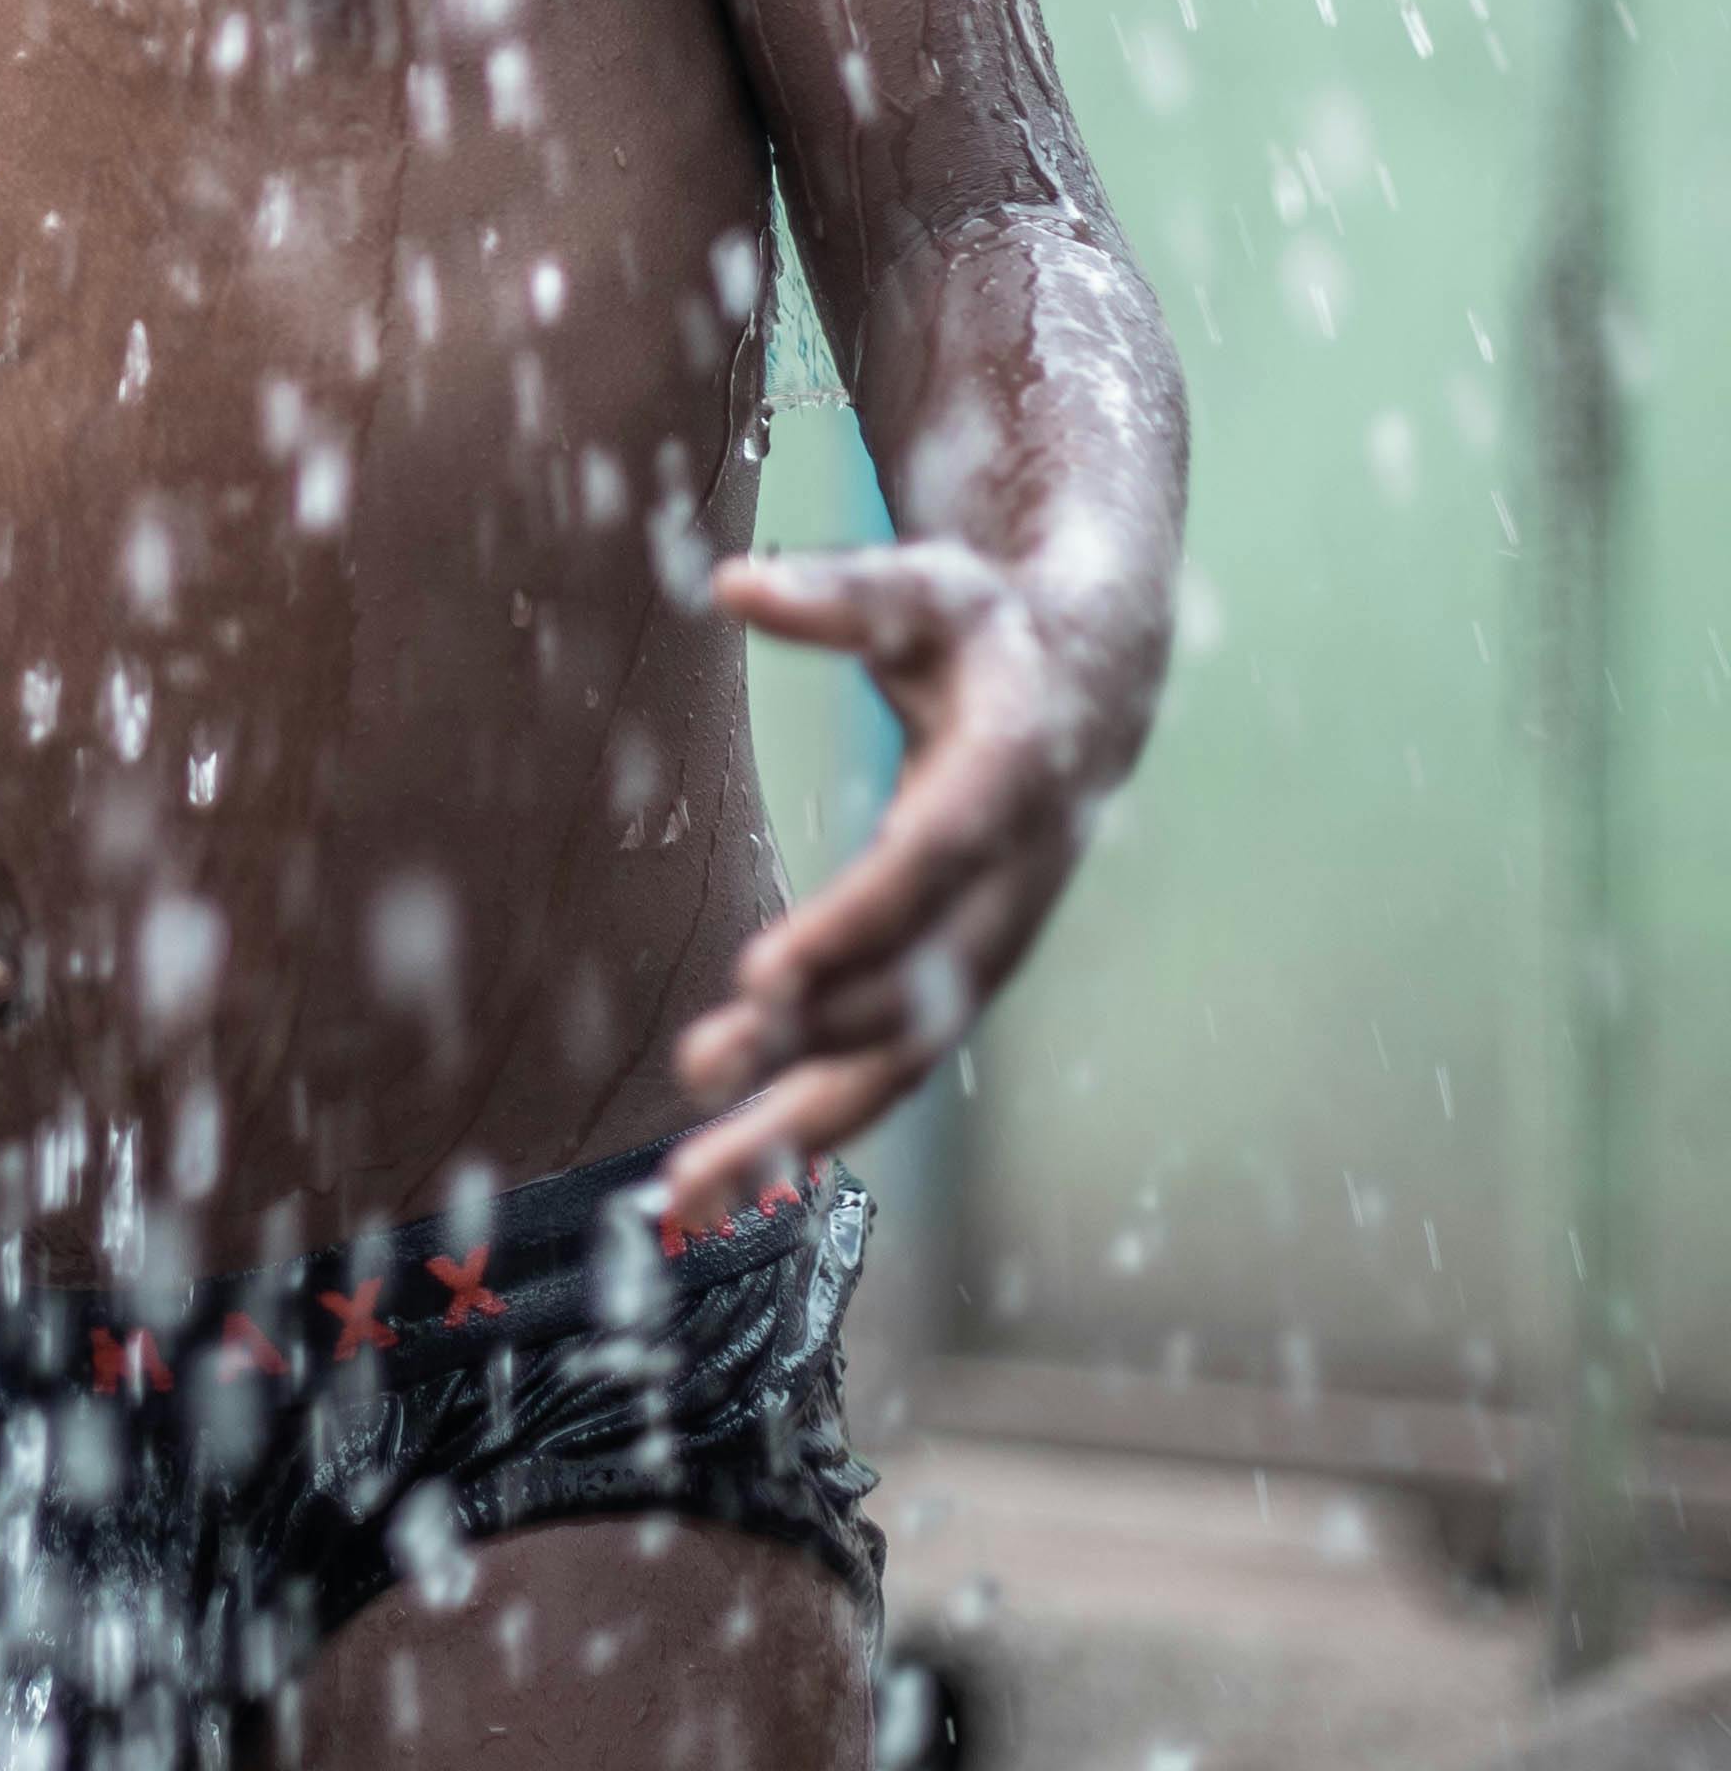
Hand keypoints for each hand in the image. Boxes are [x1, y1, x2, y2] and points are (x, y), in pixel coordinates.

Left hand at [661, 535, 1100, 1237]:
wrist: (1083, 688)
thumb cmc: (984, 627)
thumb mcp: (922, 587)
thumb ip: (836, 594)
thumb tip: (733, 581)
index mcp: (1007, 782)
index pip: (929, 868)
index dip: (853, 927)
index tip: (762, 979)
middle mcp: (1009, 890)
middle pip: (913, 990)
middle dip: (810, 1041)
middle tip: (702, 1071)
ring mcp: (988, 950)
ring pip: (898, 1061)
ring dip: (797, 1128)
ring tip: (686, 1189)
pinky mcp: (958, 983)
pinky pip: (889, 1071)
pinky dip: (814, 1129)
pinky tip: (732, 1181)